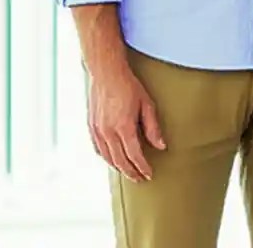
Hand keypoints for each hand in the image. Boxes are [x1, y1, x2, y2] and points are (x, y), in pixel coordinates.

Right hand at [87, 62, 164, 181]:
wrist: (106, 73)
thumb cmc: (128, 86)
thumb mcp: (147, 105)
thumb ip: (153, 128)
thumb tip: (161, 146)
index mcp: (123, 127)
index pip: (134, 155)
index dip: (142, 167)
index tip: (149, 175)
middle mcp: (108, 132)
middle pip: (120, 161)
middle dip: (131, 172)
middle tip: (141, 179)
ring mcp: (97, 130)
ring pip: (107, 158)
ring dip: (119, 167)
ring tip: (129, 172)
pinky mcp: (91, 127)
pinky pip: (98, 149)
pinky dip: (106, 158)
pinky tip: (113, 160)